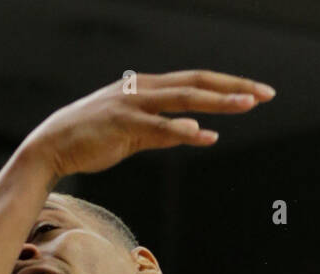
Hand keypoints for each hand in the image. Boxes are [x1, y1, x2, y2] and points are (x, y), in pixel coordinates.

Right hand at [19, 70, 274, 182]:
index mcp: (148, 87)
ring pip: (182, 99)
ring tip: (246, 104)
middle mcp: (142, 89)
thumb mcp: (139, 131)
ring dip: (217, 101)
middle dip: (233, 87)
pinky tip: (203, 134)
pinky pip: (158, 127)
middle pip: (196, 83)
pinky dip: (181, 130)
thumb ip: (170, 131)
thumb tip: (202, 134)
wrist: (54, 146)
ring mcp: (132, 105)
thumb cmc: (97, 139)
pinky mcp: (122, 126)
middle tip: (266, 94)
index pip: (196, 81)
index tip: (259, 92)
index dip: (229, 84)